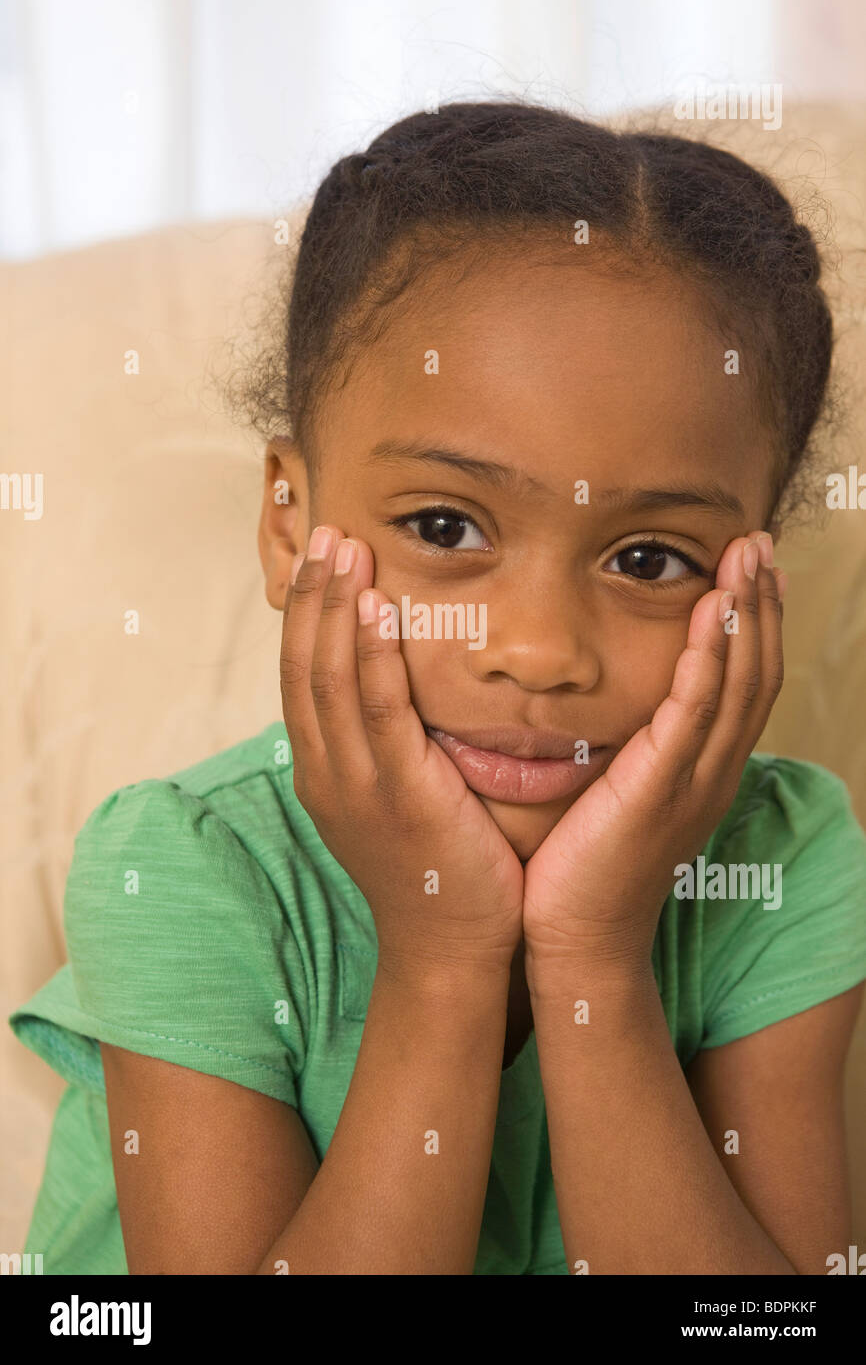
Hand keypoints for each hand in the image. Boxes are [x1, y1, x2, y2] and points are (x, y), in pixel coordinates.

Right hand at [280, 525, 524, 979]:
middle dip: (312, 595)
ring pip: (330, 677)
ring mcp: (356, 784)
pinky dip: (371, 653)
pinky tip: (376, 607)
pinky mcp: (399, 793)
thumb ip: (387, 747)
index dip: (306, 614)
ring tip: (346, 548)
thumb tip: (401, 694)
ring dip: (334, 606)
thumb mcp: (394, 801)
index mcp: (324, 772)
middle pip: (303, 665)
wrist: (450, 949)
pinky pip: (379, 709)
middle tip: (326, 532)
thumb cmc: (435, 873)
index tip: (321, 559)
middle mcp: (326, 772)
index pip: (301, 677)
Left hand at [522, 531, 785, 975]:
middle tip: (757, 543)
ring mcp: (692, 784)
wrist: (578, 938)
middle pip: (756, 674)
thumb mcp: (620, 795)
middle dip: (760, 604)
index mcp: (704, 771)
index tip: (751, 570)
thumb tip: (622, 706)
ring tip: (743, 559)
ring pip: (736, 687)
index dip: (754, 623)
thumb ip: (632, 748)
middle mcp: (712, 774)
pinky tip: (709, 618)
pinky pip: (692, 717)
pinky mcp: (657, 792)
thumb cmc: (586, 867)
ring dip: (744, 617)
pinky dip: (706, 664)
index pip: (745, 683)